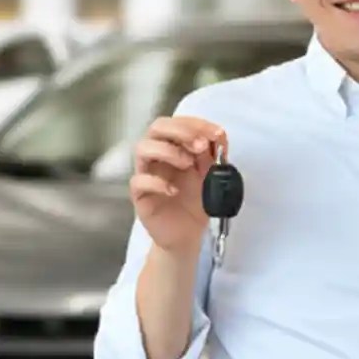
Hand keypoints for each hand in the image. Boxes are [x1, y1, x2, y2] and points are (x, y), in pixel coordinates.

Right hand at [129, 116, 225, 255]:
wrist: (188, 235)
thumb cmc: (196, 202)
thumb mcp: (211, 176)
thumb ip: (214, 156)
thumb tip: (219, 136)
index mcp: (174, 147)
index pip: (178, 123)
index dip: (196, 124)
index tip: (216, 133)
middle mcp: (158, 156)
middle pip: (157, 128)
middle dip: (180, 131)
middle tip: (200, 145)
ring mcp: (147, 174)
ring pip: (142, 148)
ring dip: (167, 151)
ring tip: (188, 164)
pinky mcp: (140, 196)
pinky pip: (139, 182)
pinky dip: (157, 182)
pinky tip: (173, 190)